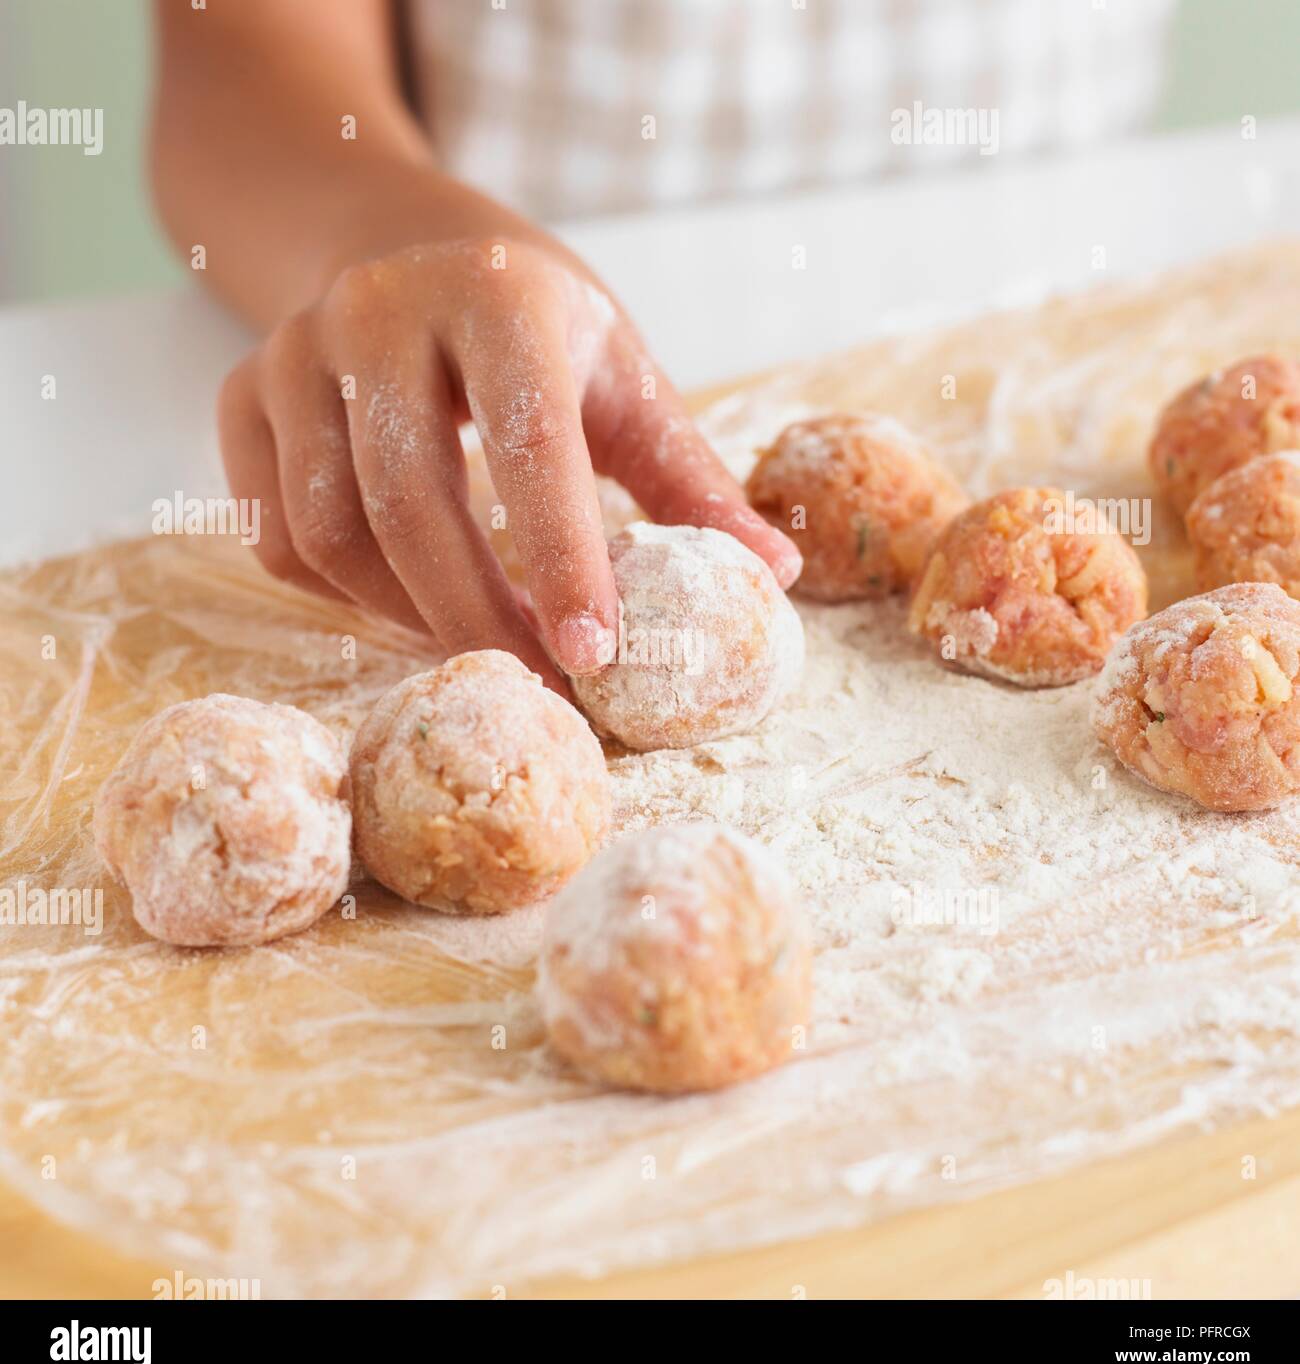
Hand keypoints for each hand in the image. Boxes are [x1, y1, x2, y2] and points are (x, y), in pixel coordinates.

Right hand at [217, 237, 801, 691]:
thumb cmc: (532, 322)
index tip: (595, 658)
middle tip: (538, 692)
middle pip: (409, 506)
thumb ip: (688, 475)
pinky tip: (408, 602)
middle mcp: (379, 312)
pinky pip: (277, 539)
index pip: (528, 445)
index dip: (562, 561)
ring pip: (329, 534)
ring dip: (409, 617)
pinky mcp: (239, 395)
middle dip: (476, 619)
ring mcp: (292, 351)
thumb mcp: (620, 374)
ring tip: (481, 645)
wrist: (401, 243)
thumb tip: (778, 570)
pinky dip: (346, 599)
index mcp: (498, 295)